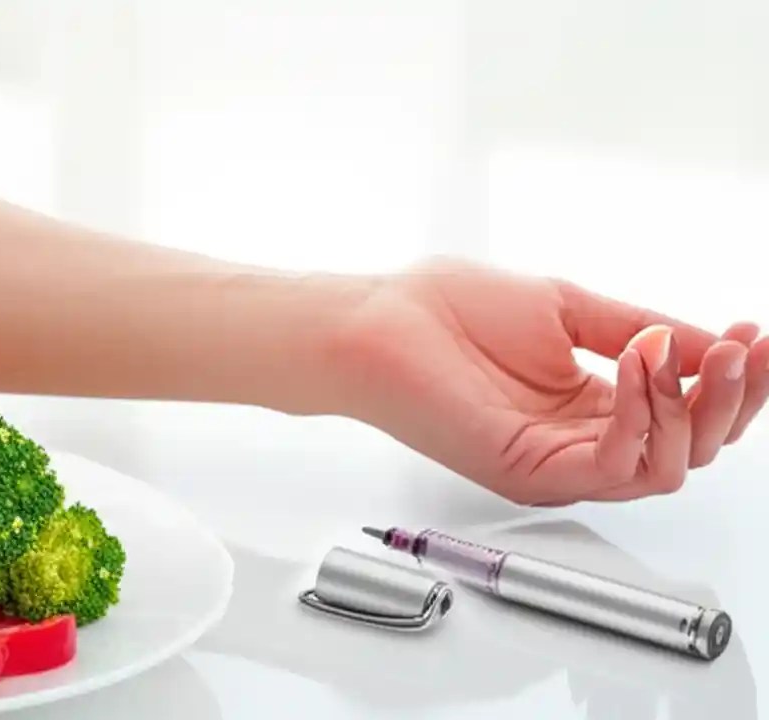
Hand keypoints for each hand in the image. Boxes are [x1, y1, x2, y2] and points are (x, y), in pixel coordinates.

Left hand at [336, 258, 768, 504]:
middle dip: (735, 398)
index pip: (688, 413)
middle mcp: (580, 442)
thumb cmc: (446, 310)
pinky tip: (644, 364)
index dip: (735, 380)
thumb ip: (640, 331)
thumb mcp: (568, 309)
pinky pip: (614, 465)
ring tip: (694, 348)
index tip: (759, 336)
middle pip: (692, 449)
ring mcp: (556, 462)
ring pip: (666, 467)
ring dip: (696, 406)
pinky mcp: (530, 471)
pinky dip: (644, 415)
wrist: (378, 320)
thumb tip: (712, 344)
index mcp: (591, 406)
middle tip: (747, 347)